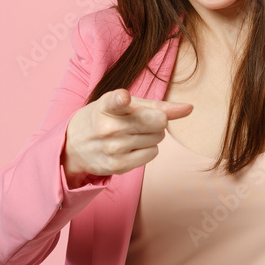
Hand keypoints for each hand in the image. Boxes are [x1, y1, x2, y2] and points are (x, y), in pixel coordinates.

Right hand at [61, 88, 193, 188]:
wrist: (74, 145)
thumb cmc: (105, 117)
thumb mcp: (125, 104)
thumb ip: (157, 104)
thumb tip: (189, 108)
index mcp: (106, 106)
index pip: (114, 102)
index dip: (121, 99)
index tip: (123, 97)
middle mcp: (107, 127)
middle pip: (156, 121)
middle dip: (157, 119)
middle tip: (143, 119)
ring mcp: (113, 149)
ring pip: (157, 138)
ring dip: (152, 134)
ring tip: (132, 132)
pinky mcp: (118, 166)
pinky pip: (152, 154)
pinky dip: (148, 148)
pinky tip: (132, 146)